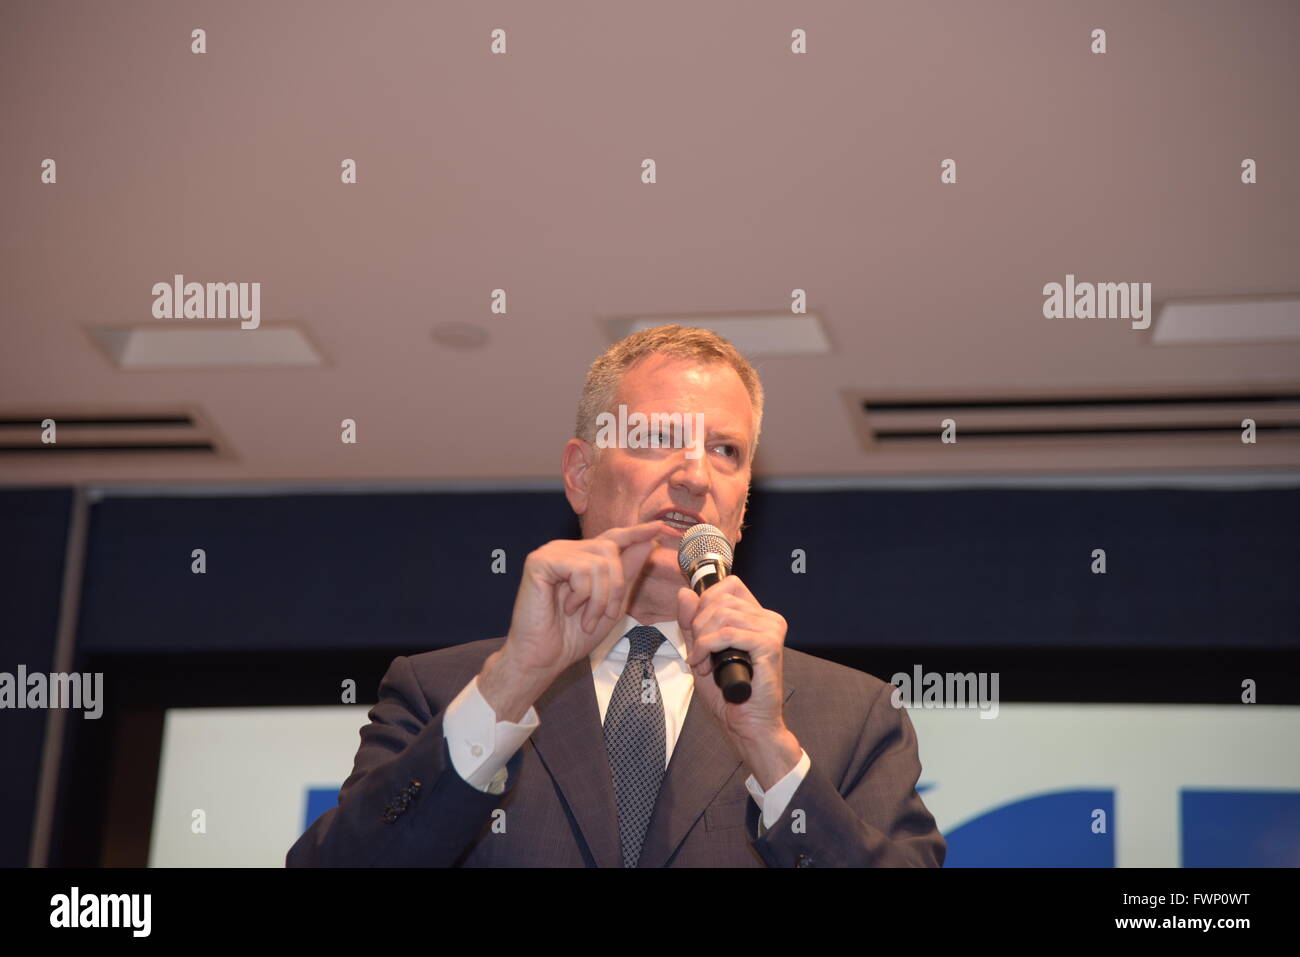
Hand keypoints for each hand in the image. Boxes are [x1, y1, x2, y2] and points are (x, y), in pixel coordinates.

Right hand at [483, 522, 660, 718]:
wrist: (546, 657)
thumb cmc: (574, 635)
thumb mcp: (612, 604)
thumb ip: (627, 573)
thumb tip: (647, 542)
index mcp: (581, 558)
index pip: (612, 538)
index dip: (636, 532)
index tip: (659, 527)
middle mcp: (566, 550)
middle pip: (610, 549)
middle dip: (615, 586)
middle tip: (606, 614)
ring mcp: (551, 553)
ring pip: (598, 562)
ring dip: (599, 598)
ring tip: (585, 618)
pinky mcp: (539, 562)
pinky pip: (580, 568)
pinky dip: (582, 594)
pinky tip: (568, 608)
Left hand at [677, 577, 801, 787]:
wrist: (748, 725)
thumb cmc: (729, 694)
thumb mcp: (701, 651)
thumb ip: (691, 623)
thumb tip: (685, 593)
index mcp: (756, 616)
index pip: (729, 585)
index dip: (705, 602)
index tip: (697, 630)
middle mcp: (768, 618)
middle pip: (720, 599)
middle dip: (698, 625)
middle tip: (698, 653)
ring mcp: (772, 630)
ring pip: (722, 615)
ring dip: (702, 641)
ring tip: (703, 664)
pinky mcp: (769, 645)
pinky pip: (728, 633)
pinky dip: (708, 648)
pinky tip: (707, 666)